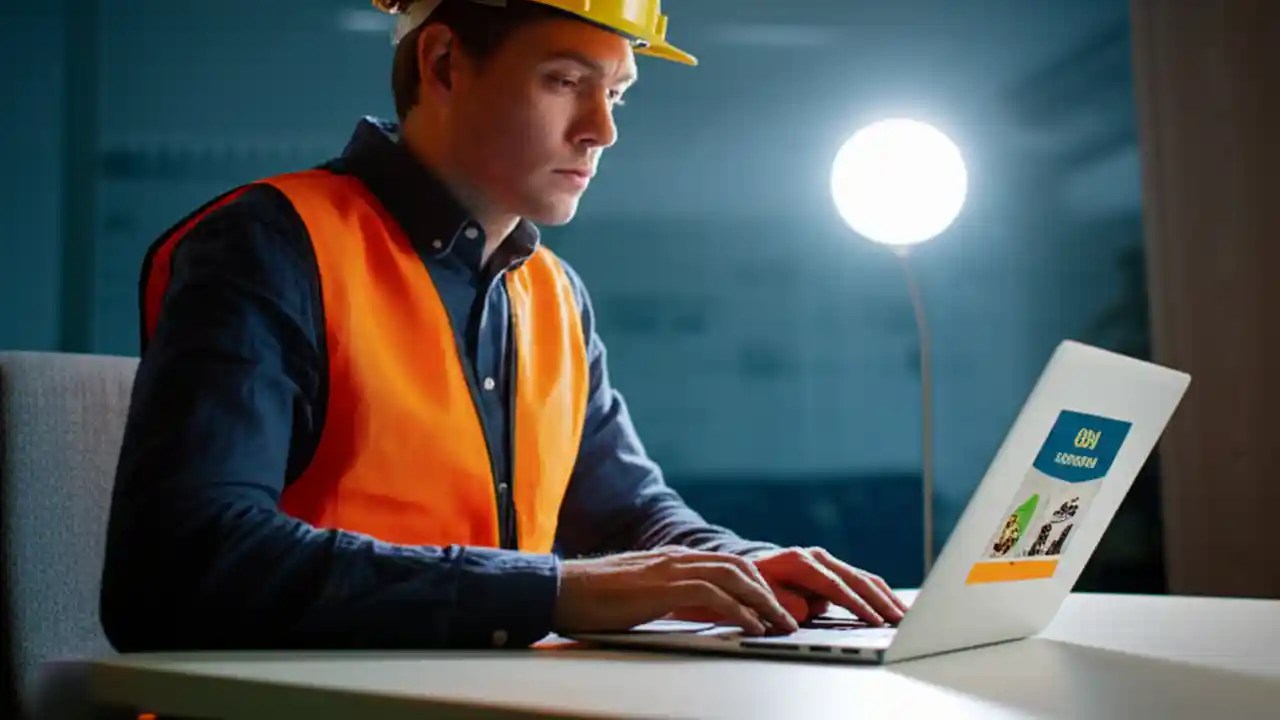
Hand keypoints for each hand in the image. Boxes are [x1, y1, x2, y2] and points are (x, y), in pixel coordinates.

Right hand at [552, 546, 799, 635]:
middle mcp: (677, 558)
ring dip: (763, 601)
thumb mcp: (642, 593)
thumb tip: (694, 610)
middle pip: (738, 566)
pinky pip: (713, 595)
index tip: (773, 605)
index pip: (727, 563)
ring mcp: (670, 569)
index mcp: (673, 558)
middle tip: (788, 616)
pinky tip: (751, 626)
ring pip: (733, 576)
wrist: (561, 589)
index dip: (756, 583)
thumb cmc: (595, 596)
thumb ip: (669, 595)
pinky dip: (738, 610)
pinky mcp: (662, 587)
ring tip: (780, 623)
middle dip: (768, 591)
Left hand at [749, 547, 909, 625]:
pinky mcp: (833, 569)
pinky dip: (879, 594)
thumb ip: (783, 603)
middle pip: (856, 579)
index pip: (835, 586)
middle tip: (903, 620)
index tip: (876, 621)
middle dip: (881, 601)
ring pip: (864, 578)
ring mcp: (827, 561)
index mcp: (800, 562)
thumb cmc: (755, 586)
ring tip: (906, 615)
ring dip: (886, 597)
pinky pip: (861, 581)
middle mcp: (817, 557)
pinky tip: (894, 606)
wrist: (749, 568)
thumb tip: (807, 609)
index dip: (857, 604)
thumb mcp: (760, 596)